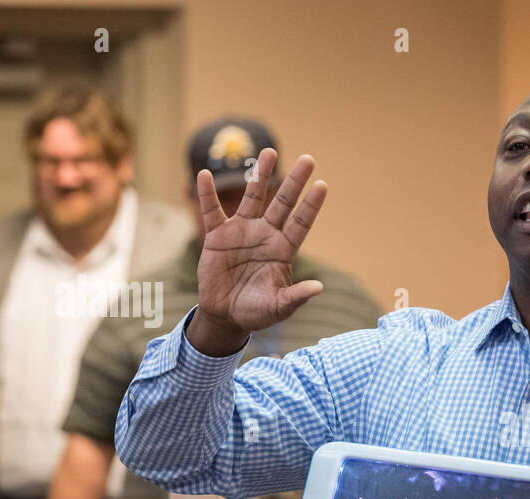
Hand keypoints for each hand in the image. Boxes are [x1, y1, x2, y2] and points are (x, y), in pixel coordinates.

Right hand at [193, 147, 327, 346]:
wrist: (226, 315)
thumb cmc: (257, 311)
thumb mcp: (278, 306)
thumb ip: (296, 296)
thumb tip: (318, 288)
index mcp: (283, 250)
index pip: (301, 223)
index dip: (311, 206)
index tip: (323, 186)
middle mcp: (265, 235)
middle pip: (282, 203)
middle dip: (294, 182)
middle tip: (309, 159)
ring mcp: (242, 232)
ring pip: (253, 198)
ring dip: (260, 176)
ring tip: (269, 153)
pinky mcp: (217, 236)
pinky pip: (212, 211)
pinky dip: (207, 194)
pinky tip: (206, 175)